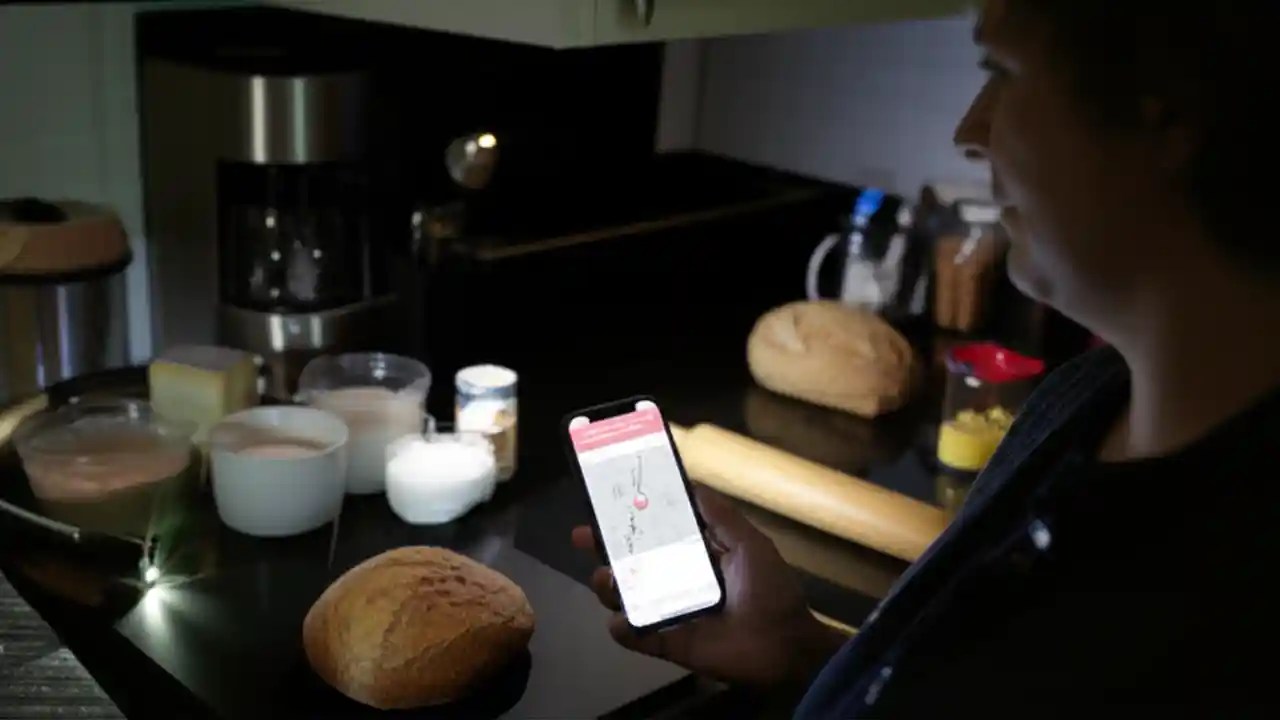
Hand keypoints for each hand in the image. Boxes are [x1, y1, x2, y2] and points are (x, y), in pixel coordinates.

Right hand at [571, 486, 847, 689]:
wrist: (787, 648)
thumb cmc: (771, 590)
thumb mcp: (749, 543)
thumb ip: (719, 516)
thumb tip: (689, 482)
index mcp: (696, 555)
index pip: (655, 533)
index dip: (631, 520)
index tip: (607, 504)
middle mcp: (678, 580)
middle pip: (632, 563)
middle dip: (605, 549)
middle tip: (582, 537)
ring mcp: (671, 613)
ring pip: (628, 597)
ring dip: (608, 586)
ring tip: (604, 578)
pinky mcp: (670, 643)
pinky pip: (637, 636)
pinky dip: (623, 630)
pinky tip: (619, 620)